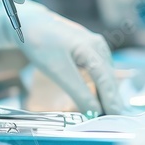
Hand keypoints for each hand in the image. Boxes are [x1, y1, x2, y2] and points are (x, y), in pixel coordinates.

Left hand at [0, 0, 126, 114]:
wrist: (29, 24)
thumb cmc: (41, 44)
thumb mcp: (58, 71)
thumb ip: (79, 91)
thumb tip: (95, 112)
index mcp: (92, 48)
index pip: (106, 81)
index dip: (111, 101)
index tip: (115, 119)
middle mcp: (98, 45)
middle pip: (109, 78)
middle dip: (112, 99)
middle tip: (115, 121)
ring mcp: (94, 45)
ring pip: (105, 74)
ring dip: (107, 93)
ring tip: (109, 112)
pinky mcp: (88, 49)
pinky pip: (99, 70)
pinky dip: (100, 84)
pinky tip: (98, 96)